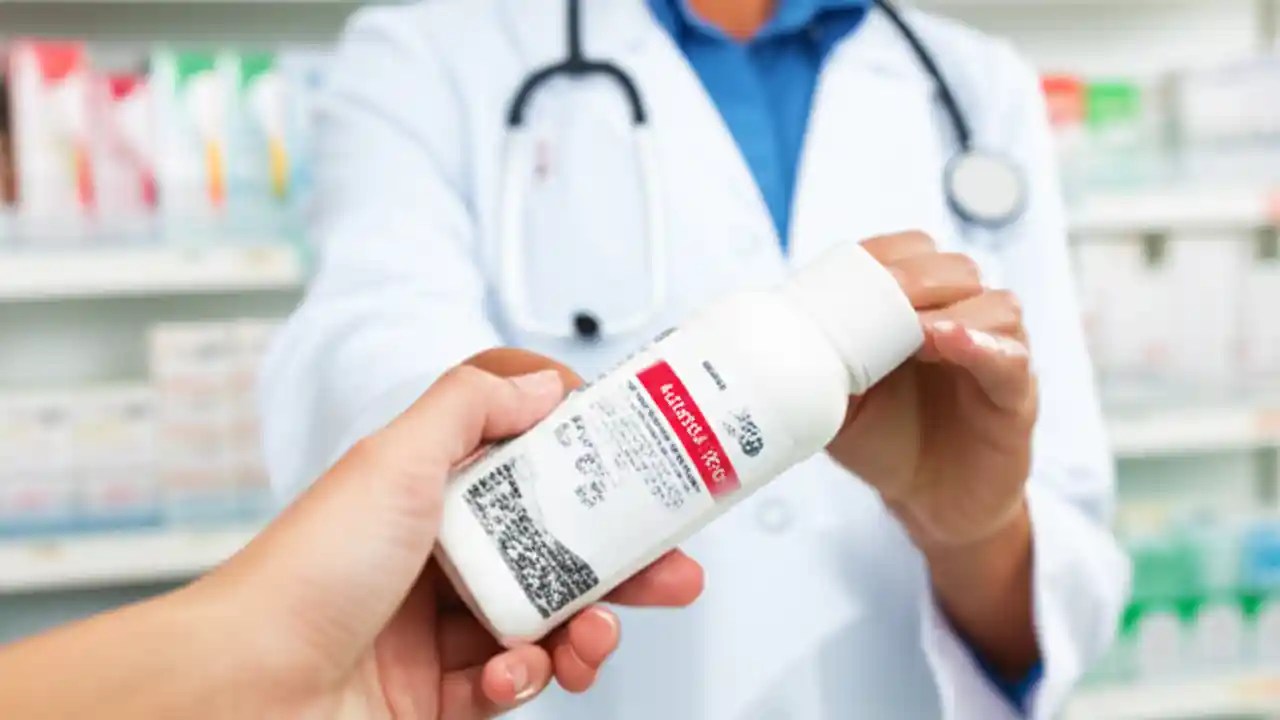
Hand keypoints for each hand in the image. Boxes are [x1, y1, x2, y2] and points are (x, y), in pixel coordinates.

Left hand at [194, 363, 703, 718]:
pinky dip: (527, 679)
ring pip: (547, 623)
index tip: (645, 477)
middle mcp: (439, 559)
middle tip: (674, 569)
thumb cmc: (304, 573)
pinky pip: (514, 684)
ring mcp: (441, 631)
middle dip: (623, 564)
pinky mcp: (441, 697)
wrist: (243, 690)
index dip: (593, 476)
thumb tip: (545, 385)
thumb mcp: (395, 459)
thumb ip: (471, 407)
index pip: (533, 474)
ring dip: (585, 630)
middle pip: (557, 554)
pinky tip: (512, 673)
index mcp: (431, 495)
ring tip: (595, 637)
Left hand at [827, 232, 1038, 675]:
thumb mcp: (837, 401)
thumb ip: (816, 364)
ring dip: (951, 306)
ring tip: (914, 327)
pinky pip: (1010, 357)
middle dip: (917, 276)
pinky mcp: (1016, 394)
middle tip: (882, 295)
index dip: (885, 256)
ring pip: (993, 302)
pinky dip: (981, 343)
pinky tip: (947, 341)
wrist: (929, 504)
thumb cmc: (886, 443)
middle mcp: (964, 321)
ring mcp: (995, 354)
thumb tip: (755, 339)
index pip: (911, 257)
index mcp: (919, 313)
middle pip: (954, 269)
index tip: (850, 269)